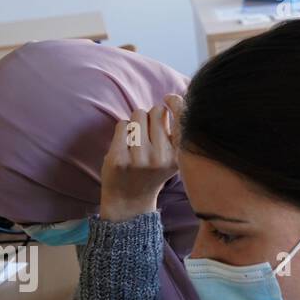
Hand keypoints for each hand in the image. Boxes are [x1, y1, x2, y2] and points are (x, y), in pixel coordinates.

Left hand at [99, 95, 179, 221]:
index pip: (181, 117)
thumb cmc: (152, 171)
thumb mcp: (172, 156)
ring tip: (136, 137)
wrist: (129, 200)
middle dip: (150, 116)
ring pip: (138, 115)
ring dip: (136, 121)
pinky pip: (122, 124)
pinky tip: (125, 143)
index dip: (175, 102)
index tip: (169, 99)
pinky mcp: (118, 158)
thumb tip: (173, 98)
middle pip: (156, 111)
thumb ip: (175, 133)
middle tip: (147, 130)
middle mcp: (160, 157)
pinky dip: (123, 129)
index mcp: (177, 155)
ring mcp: (138, 158)